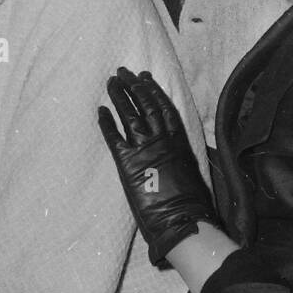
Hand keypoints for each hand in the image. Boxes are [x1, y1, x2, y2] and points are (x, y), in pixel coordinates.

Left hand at [98, 67, 218, 266]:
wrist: (183, 220)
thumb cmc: (192, 201)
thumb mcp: (190, 169)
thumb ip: (179, 154)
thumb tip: (174, 148)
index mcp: (178, 139)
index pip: (164, 106)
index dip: (153, 90)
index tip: (145, 76)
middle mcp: (162, 138)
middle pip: (145, 104)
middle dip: (133, 86)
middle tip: (123, 72)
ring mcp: (144, 149)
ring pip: (130, 114)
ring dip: (119, 96)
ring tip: (111, 82)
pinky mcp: (128, 164)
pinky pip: (114, 137)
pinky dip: (106, 123)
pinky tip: (100, 110)